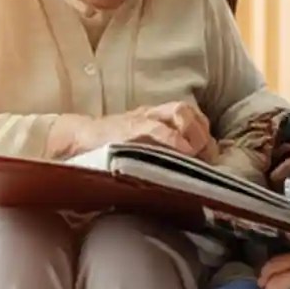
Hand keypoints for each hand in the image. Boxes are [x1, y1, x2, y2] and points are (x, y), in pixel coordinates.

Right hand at [72, 102, 213, 157]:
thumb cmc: (111, 147)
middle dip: (203, 135)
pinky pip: (156, 127)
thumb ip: (165, 157)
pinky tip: (182, 150)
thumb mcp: (143, 149)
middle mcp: (155, 114)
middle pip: (191, 112)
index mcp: (160, 119)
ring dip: (193, 132)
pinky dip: (173, 138)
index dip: (208, 140)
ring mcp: (142, 118)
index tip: (211, 163)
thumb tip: (191, 177)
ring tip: (195, 154)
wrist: (78, 139)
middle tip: (205, 160)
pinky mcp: (129, 126)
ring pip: (180, 111)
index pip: (196, 120)